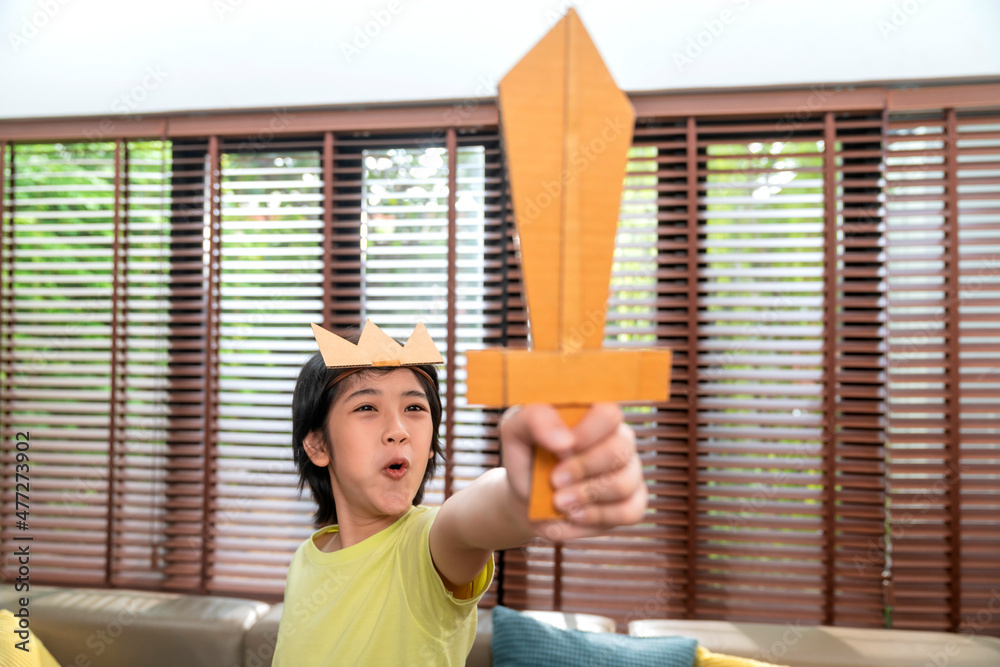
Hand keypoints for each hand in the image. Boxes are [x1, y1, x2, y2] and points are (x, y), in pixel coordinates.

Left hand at [498, 403, 647, 541]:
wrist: (529, 497)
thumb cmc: (528, 456)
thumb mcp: (517, 431)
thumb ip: (535, 421)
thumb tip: (564, 441)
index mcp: (595, 415)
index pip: (608, 414)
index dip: (587, 433)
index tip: (560, 450)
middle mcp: (619, 441)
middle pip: (619, 451)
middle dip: (583, 469)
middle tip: (554, 481)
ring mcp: (630, 472)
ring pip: (624, 483)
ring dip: (586, 496)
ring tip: (558, 502)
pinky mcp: (632, 503)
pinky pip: (630, 511)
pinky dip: (597, 517)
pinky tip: (574, 515)